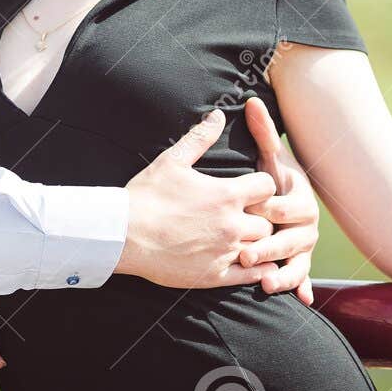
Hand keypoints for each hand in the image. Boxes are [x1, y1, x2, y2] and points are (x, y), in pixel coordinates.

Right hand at [117, 109, 280, 288]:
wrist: (122, 235)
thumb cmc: (146, 196)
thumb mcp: (172, 160)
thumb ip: (199, 137)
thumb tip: (217, 114)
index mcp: (225, 194)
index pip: (268, 186)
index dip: (262, 186)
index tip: (251, 189)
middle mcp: (231, 224)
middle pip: (268, 220)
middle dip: (261, 216)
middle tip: (247, 215)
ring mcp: (224, 252)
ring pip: (262, 248)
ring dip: (256, 242)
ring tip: (244, 238)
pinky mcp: (214, 275)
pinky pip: (250, 275)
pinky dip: (255, 269)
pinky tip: (249, 263)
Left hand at [236, 96, 319, 304]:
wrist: (288, 199)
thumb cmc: (274, 179)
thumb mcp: (269, 159)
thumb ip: (262, 132)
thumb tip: (251, 101)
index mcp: (299, 199)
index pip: (284, 205)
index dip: (269, 208)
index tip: (251, 210)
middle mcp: (306, 225)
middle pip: (290, 238)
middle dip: (269, 247)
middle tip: (247, 255)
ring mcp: (305, 247)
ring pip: (296, 263)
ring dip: (282, 276)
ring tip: (263, 284)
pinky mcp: (300, 264)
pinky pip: (301, 279)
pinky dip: (299, 289)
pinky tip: (298, 301)